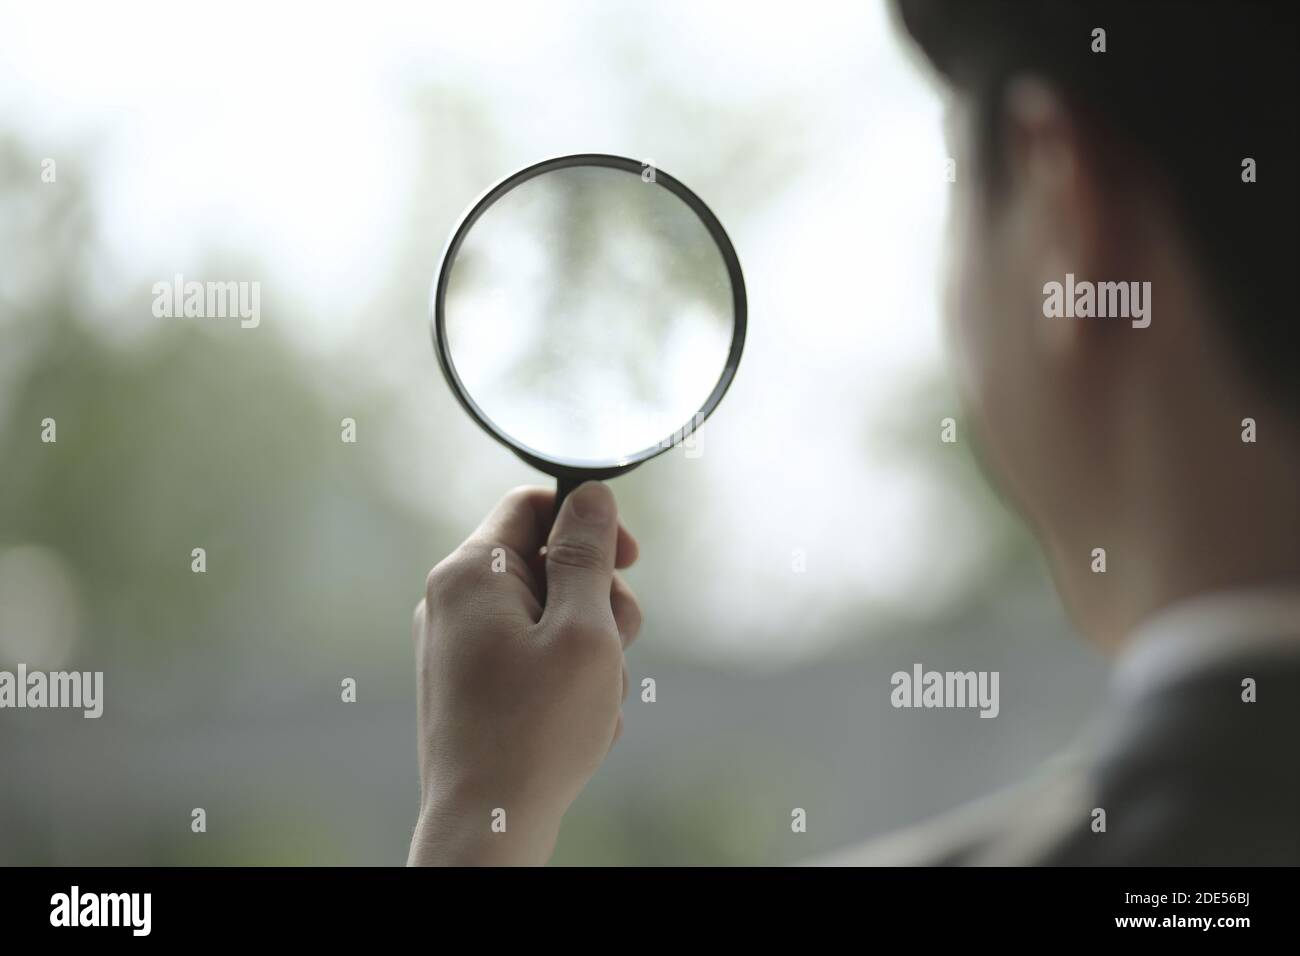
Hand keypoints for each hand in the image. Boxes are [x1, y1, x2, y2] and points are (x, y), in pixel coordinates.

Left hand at [407, 482, 641, 865]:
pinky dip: (564, 678)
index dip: (589, 522)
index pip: (533, 505)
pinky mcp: (468, 683)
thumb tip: (590, 495)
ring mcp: (457, 645)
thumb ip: (587, 556)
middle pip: (545, 563)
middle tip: (615, 646)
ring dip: (588, 647)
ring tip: (595, 698)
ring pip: (546, 615)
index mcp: (471, 574)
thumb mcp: (582, 630)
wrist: (487, 825)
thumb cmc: (537, 730)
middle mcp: (452, 601)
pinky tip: (577, 721)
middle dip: (598, 599)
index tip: (629, 560)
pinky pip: (530, 656)